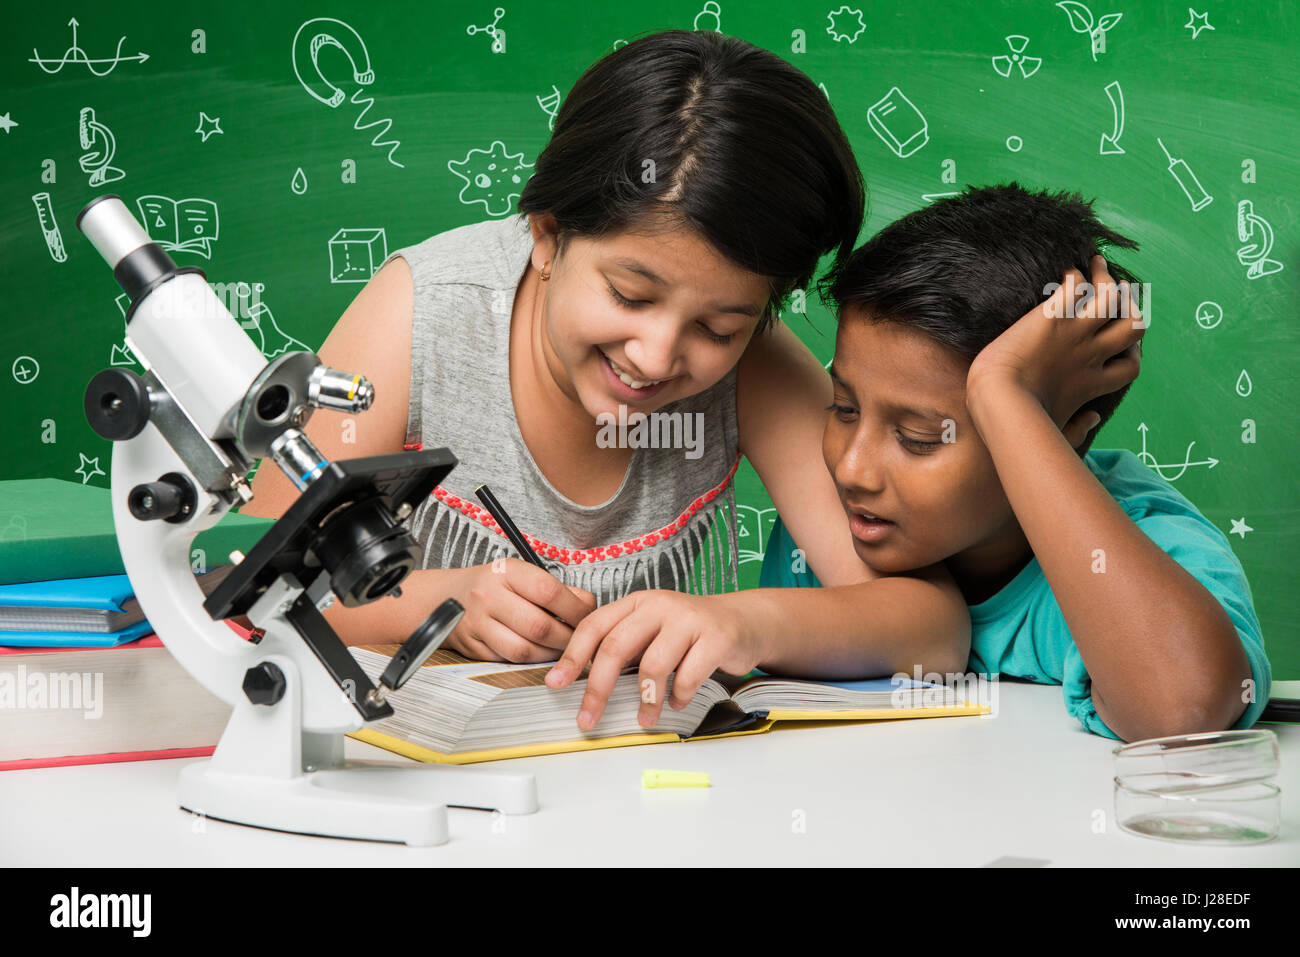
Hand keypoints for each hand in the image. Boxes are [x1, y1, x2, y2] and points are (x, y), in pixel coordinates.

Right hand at [443, 558, 595, 662]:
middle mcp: (489, 596)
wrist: (446, 597)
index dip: (576, 609)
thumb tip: (587, 606)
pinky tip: (541, 654)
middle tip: (580, 639)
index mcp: (506, 572)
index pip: (550, 592)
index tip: (587, 617)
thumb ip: (555, 589)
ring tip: (562, 649)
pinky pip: (510, 661)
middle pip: (539, 626)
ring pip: (525, 649)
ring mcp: (478, 624)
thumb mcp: (520, 573)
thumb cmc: (491, 585)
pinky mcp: (474, 648)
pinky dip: (532, 661)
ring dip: (551, 654)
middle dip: (567, 638)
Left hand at [544, 590, 768, 730]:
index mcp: (637, 602)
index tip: (556, 684)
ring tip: (646, 718)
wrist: (744, 622)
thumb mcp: (652, 630)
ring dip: (646, 701)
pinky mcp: (716, 637)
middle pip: (616, 647)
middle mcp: (659, 605)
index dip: (572, 656)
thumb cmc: (689, 633)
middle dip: (598, 689)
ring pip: (653, 666)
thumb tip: (583, 683)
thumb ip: (624, 647)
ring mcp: (689, 619)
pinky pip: (688, 677)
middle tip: (588, 718)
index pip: (594, 626)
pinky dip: (678, 697)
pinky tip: (677, 703)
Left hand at [966, 255, 1143, 433]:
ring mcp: (1075, 334)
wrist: (998, 401)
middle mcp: (1091, 355)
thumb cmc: (1019, 424)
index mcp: (1091, 384)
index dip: (1133, 353)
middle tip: (1119, 292)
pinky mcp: (1053, 317)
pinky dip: (1075, 275)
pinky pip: (1075, 286)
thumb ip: (1078, 429)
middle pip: (1134, 326)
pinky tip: (1066, 271)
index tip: (1124, 343)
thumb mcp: (1056, 431)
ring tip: (1097, 263)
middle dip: (1131, 307)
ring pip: (1111, 297)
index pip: (1131, 366)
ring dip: (1107, 279)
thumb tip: (1093, 418)